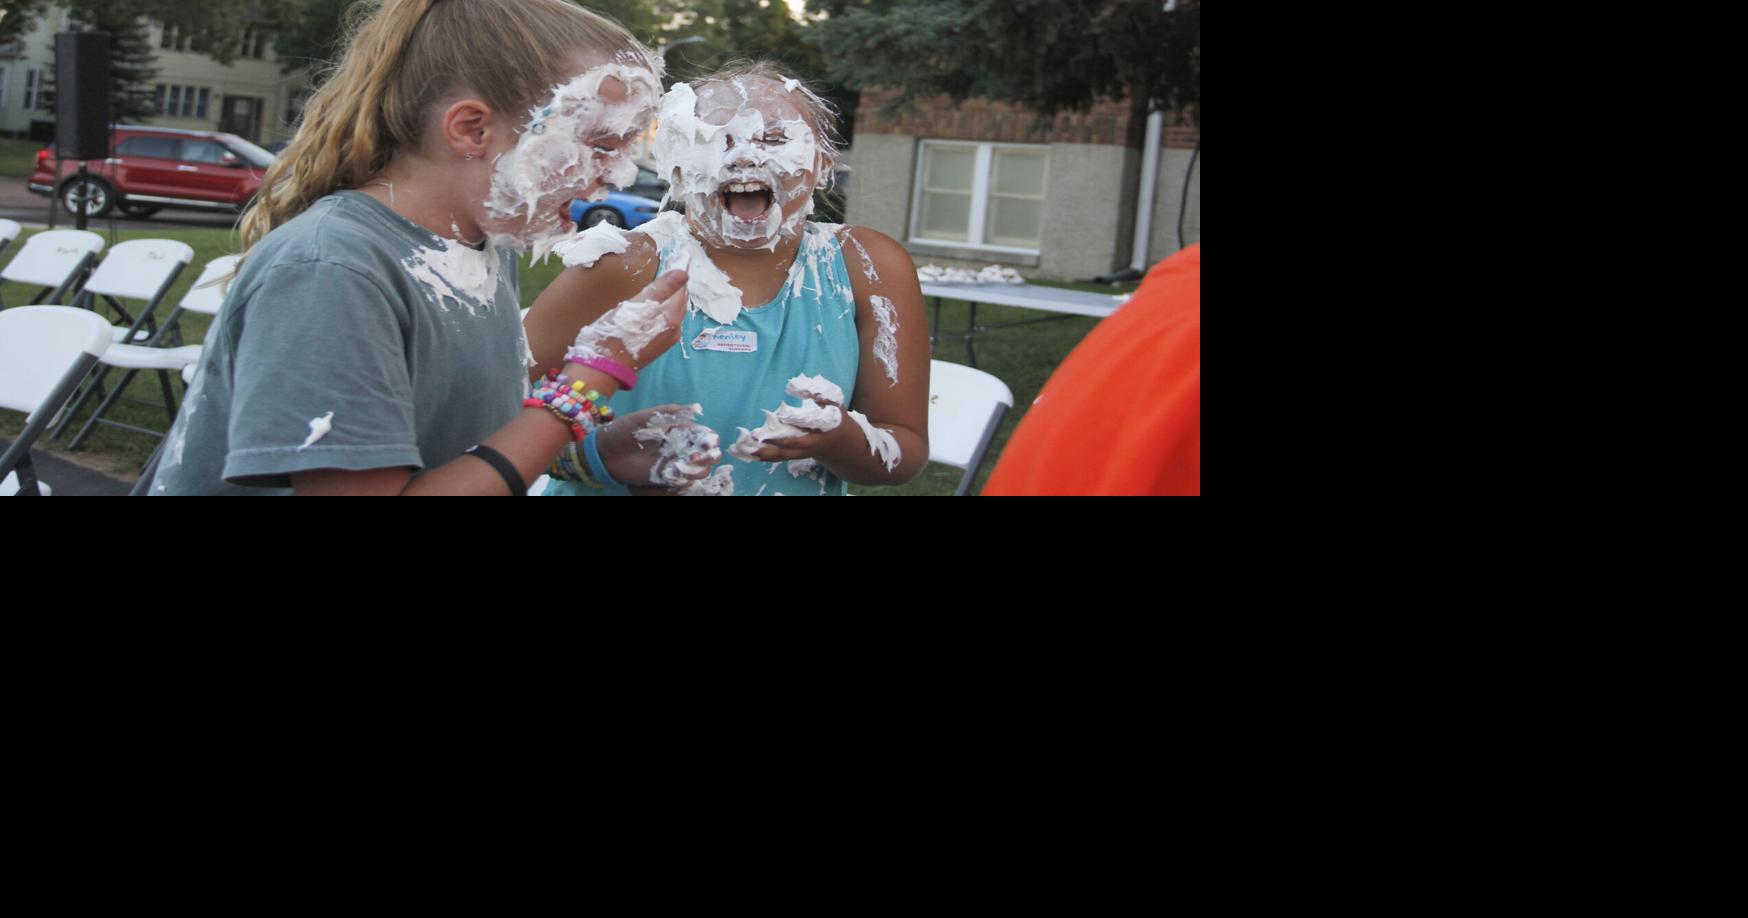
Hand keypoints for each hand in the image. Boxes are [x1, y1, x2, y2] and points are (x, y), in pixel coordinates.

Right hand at [575, 270, 688, 370]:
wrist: (603, 368)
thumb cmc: (616, 333)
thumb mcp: (637, 305)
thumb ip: (662, 288)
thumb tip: (684, 272)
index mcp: (671, 316)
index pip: (681, 288)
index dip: (679, 272)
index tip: (678, 256)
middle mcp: (674, 329)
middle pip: (679, 301)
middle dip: (677, 285)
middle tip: (672, 266)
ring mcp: (667, 340)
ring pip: (673, 313)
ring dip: (671, 298)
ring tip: (665, 284)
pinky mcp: (657, 347)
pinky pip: (666, 323)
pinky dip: (664, 310)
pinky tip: (655, 307)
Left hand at [596, 404, 722, 491]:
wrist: (604, 452)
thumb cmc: (623, 430)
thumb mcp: (643, 417)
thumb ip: (667, 412)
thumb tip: (694, 408)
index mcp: (679, 430)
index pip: (705, 435)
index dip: (710, 439)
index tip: (705, 441)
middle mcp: (680, 447)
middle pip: (709, 455)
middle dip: (710, 456)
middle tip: (695, 456)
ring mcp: (673, 463)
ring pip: (700, 470)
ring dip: (699, 470)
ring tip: (684, 466)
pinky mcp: (664, 477)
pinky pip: (683, 481)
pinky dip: (684, 479)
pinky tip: (673, 474)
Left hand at [752, 397, 865, 465]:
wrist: (842, 445)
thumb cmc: (838, 422)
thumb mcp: (837, 409)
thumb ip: (823, 398)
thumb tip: (801, 387)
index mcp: (817, 438)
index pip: (799, 441)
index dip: (784, 439)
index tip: (768, 434)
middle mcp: (807, 449)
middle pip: (785, 454)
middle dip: (768, 451)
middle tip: (752, 445)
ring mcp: (801, 454)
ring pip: (780, 457)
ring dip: (763, 455)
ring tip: (745, 450)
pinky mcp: (795, 454)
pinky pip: (779, 457)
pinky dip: (765, 456)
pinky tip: (751, 453)